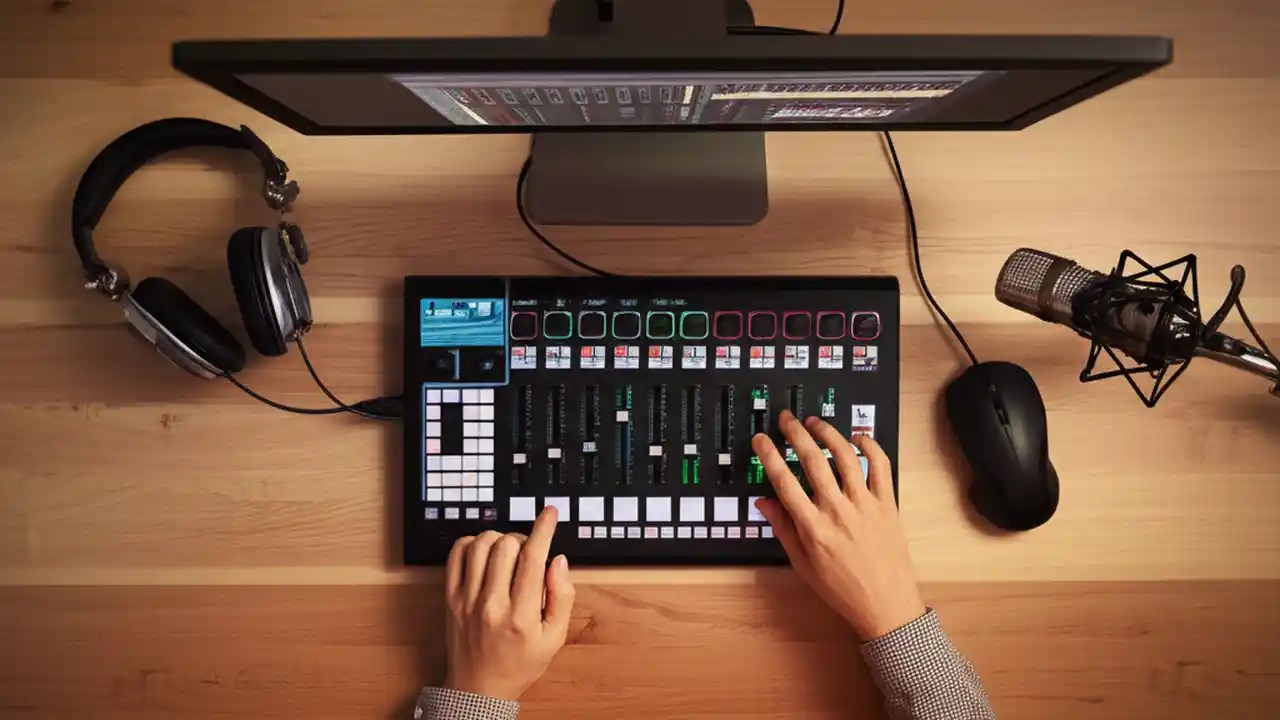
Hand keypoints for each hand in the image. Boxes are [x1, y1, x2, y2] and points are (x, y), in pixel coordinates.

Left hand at [444, 507, 574, 700]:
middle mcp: (491, 605)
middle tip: (529, 551)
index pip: (533, 558)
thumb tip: (558, 561)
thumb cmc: (519, 664)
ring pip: (481, 544)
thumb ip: (561, 597)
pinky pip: (457, 554)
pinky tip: (484, 554)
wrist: (478, 689)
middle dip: (523, 538)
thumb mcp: (554, 638)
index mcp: (521, 616)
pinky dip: (472, 543)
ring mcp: (466, 600)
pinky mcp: (450, 598)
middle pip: (507, 546)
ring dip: (499, 538)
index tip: (549, 514)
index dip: (544, 529)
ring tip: (508, 553)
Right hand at [752, 411, 925, 640]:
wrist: (886, 605)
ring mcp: (865, 505)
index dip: (769, 456)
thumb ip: (783, 529)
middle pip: (813, 461)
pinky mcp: (888, 504)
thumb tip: (763, 501)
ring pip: (845, 457)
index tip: (762, 440)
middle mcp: (838, 512)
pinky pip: (880, 467)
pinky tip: (857, 438)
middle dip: (796, 434)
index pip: (785, 482)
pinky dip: (870, 447)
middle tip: (787, 419)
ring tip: (815, 422)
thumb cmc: (842, 589)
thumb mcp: (803, 564)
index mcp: (813, 529)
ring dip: (828, 434)